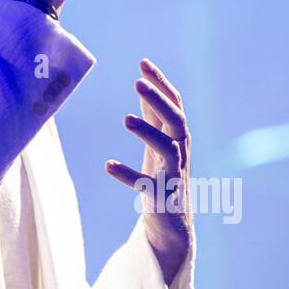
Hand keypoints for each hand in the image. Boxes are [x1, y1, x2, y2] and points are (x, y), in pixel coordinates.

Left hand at [105, 58, 193, 285]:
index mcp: (178, 138)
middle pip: (176, 121)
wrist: (172, 225)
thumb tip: (144, 86)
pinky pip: (146, 185)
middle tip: (136, 83)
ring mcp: (172, 175)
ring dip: (148, 133)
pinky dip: (128, 174)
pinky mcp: (160, 197)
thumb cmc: (163, 177)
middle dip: (158, 101)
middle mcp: (180, 153)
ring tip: (126, 119)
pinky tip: (108, 165)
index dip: (161, 83)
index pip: (175, 104)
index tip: (143, 63)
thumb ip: (154, 117)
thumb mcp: (158, 144)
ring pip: (168, 149)